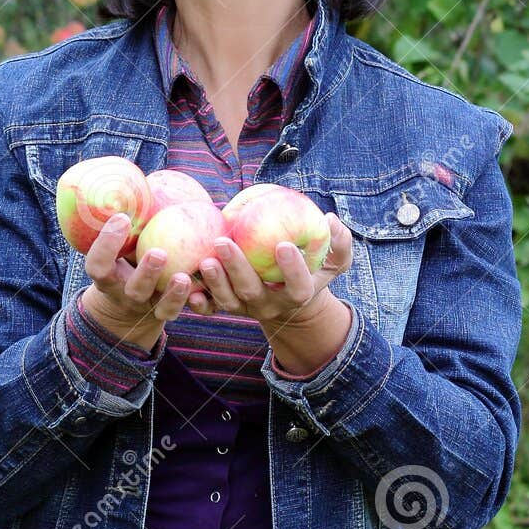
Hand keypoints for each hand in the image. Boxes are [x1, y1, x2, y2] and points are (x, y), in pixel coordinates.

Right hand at [80, 212, 204, 348]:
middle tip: (160, 252)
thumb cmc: (126, 252)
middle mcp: (124, 293)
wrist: (128, 299)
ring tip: (184, 276)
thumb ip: (130, 218)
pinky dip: (190, 303)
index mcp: (107, 275)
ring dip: (172, 293)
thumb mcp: (121, 240)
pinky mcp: (166, 313)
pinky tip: (203, 289)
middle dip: (146, 272)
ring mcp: (147, 307)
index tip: (122, 217)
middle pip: (132, 290)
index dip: (106, 244)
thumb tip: (144, 177)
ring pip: (158, 307)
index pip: (98, 264)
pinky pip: (180, 313)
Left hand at [187, 212, 352, 328]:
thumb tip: (330, 219)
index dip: (292, 269)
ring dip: (214, 282)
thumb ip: (339, 243)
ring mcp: (246, 308)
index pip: (298, 287)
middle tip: (223, 242)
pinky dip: (199, 302)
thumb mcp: (333, 261)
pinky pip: (211, 309)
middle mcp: (270, 306)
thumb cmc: (313, 271)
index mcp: (298, 296)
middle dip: (237, 269)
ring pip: (228, 301)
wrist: (290, 302)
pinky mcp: (227, 308)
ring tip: (205, 260)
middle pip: (252, 292)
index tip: (283, 244)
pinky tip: (189, 288)